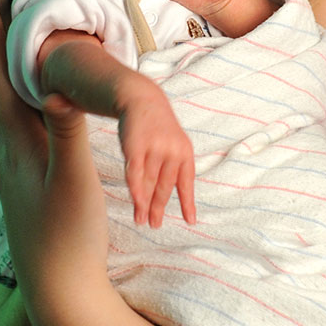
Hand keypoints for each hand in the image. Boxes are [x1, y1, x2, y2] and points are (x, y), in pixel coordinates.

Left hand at [0, 0, 111, 325]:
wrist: (58, 288)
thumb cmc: (67, 236)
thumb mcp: (73, 183)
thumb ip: (66, 133)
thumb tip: (59, 85)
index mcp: (14, 140)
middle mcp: (6, 142)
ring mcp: (13, 155)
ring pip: (2, 91)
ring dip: (1, 53)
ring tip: (3, 25)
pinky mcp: (26, 166)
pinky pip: (16, 108)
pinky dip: (18, 82)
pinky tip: (27, 85)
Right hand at [117, 78, 195, 227]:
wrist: (142, 99)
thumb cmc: (158, 128)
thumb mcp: (172, 144)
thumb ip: (171, 168)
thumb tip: (163, 197)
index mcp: (184, 152)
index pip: (186, 182)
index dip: (188, 202)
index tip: (190, 221)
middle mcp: (172, 150)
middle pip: (165, 186)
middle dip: (159, 207)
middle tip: (154, 225)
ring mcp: (154, 147)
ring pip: (148, 182)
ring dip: (144, 203)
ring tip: (141, 219)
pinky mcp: (136, 145)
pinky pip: (135, 172)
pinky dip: (135, 189)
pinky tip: (136, 202)